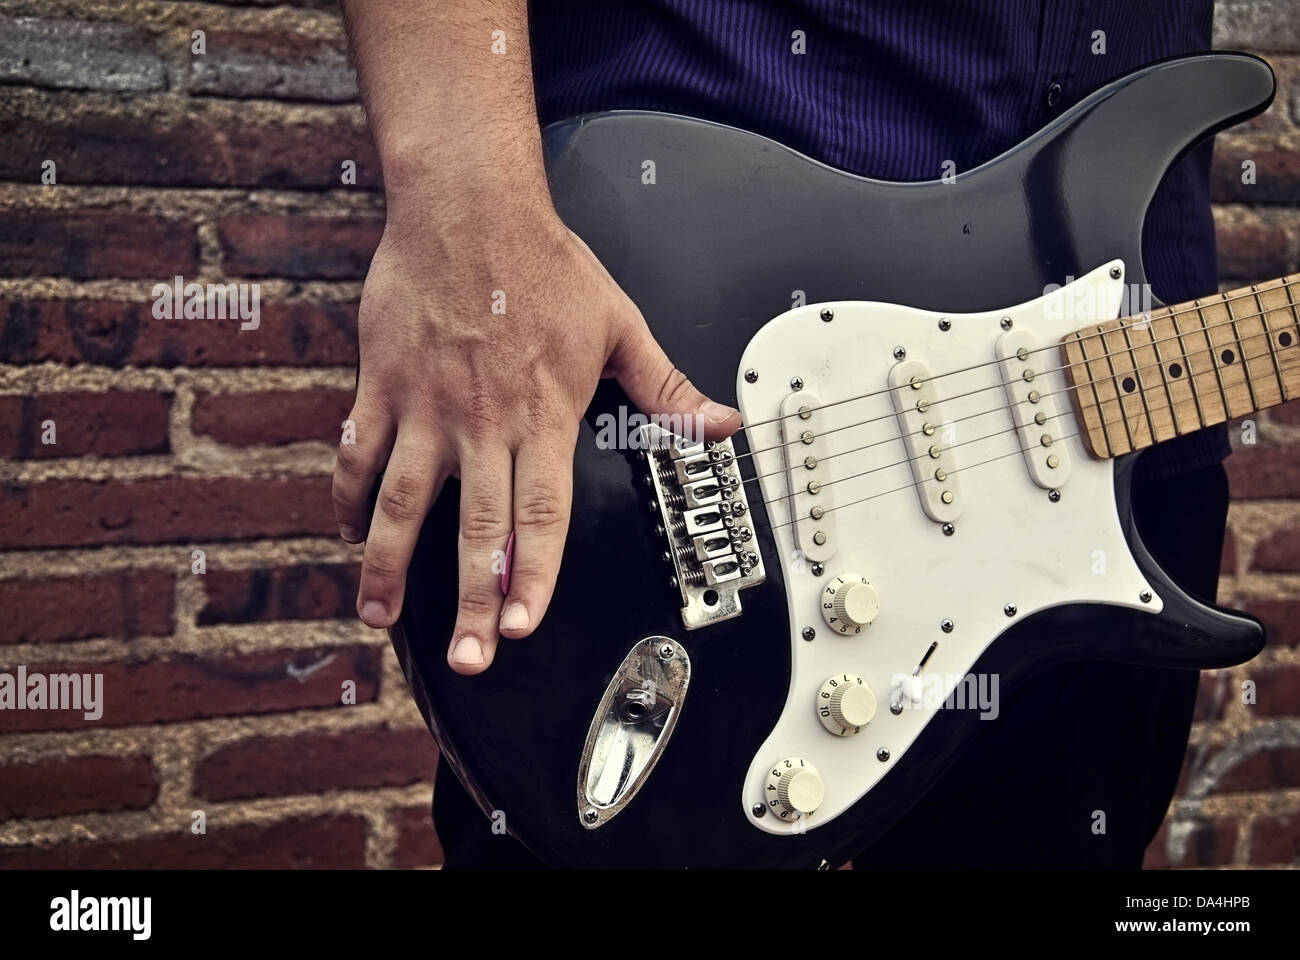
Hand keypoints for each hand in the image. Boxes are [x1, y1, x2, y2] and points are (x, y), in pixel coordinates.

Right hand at [332, 206, 740, 673]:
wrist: (469, 205)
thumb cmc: (545, 263)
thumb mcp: (619, 323)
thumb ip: (666, 385)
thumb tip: (719, 424)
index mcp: (543, 415)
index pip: (540, 514)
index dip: (532, 576)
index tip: (520, 626)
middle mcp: (482, 421)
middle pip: (475, 528)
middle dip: (469, 601)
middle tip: (466, 658)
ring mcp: (425, 405)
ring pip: (401, 502)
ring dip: (387, 566)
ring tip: (378, 616)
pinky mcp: (381, 384)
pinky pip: (357, 452)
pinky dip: (347, 498)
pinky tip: (346, 535)